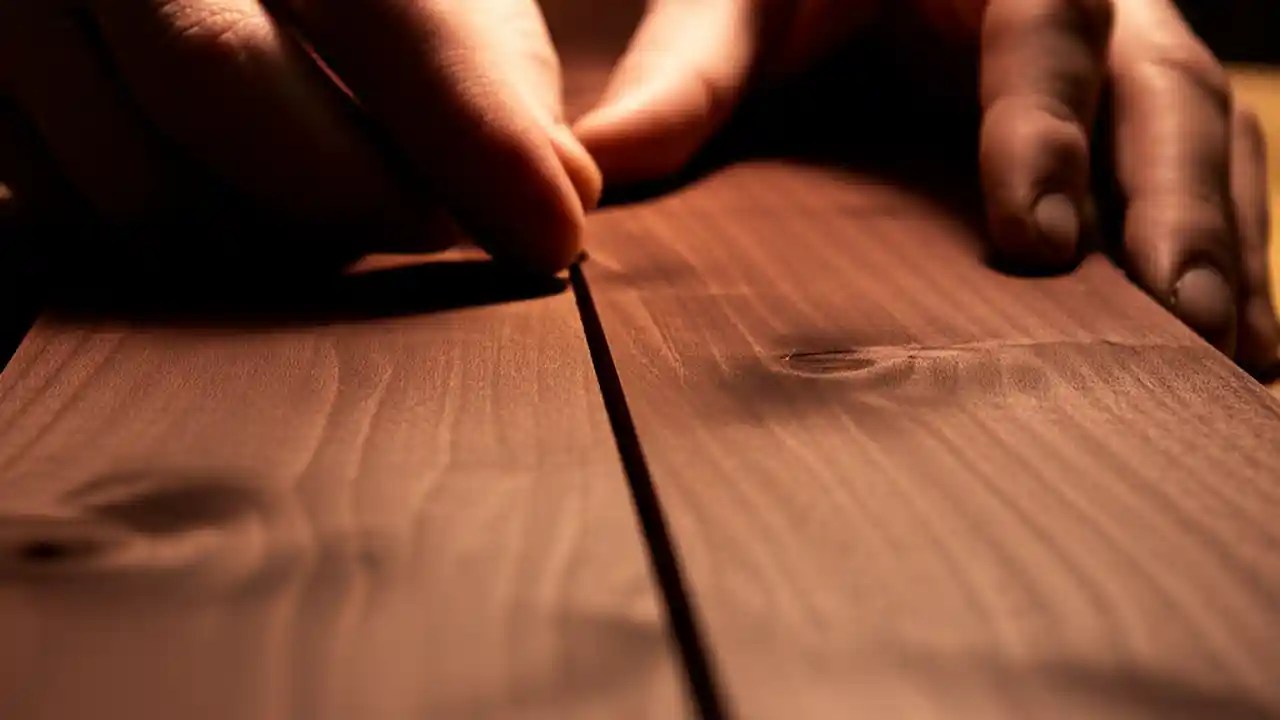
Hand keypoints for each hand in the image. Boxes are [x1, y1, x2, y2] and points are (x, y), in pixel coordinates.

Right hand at [0, 0, 600, 272]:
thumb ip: (491, 76)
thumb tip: (563, 194)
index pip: (389, 13)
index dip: (475, 135)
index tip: (552, 236)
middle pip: (218, 83)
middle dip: (349, 195)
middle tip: (432, 230)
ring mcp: (16, 4)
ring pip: (129, 174)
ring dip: (259, 242)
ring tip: (333, 229)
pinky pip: (65, 215)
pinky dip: (172, 247)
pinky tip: (230, 219)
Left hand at [573, 0, 1278, 373]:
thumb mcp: (738, 10)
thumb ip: (683, 79)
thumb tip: (594, 169)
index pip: (1040, 31)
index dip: (1045, 129)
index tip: (1032, 240)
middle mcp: (1080, 12)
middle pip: (1163, 93)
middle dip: (1176, 207)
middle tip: (1186, 326)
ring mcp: (1118, 71)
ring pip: (1206, 147)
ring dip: (1224, 253)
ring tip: (1231, 363)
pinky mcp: (1127, 132)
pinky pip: (1207, 185)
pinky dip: (1226, 263)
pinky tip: (1232, 353)